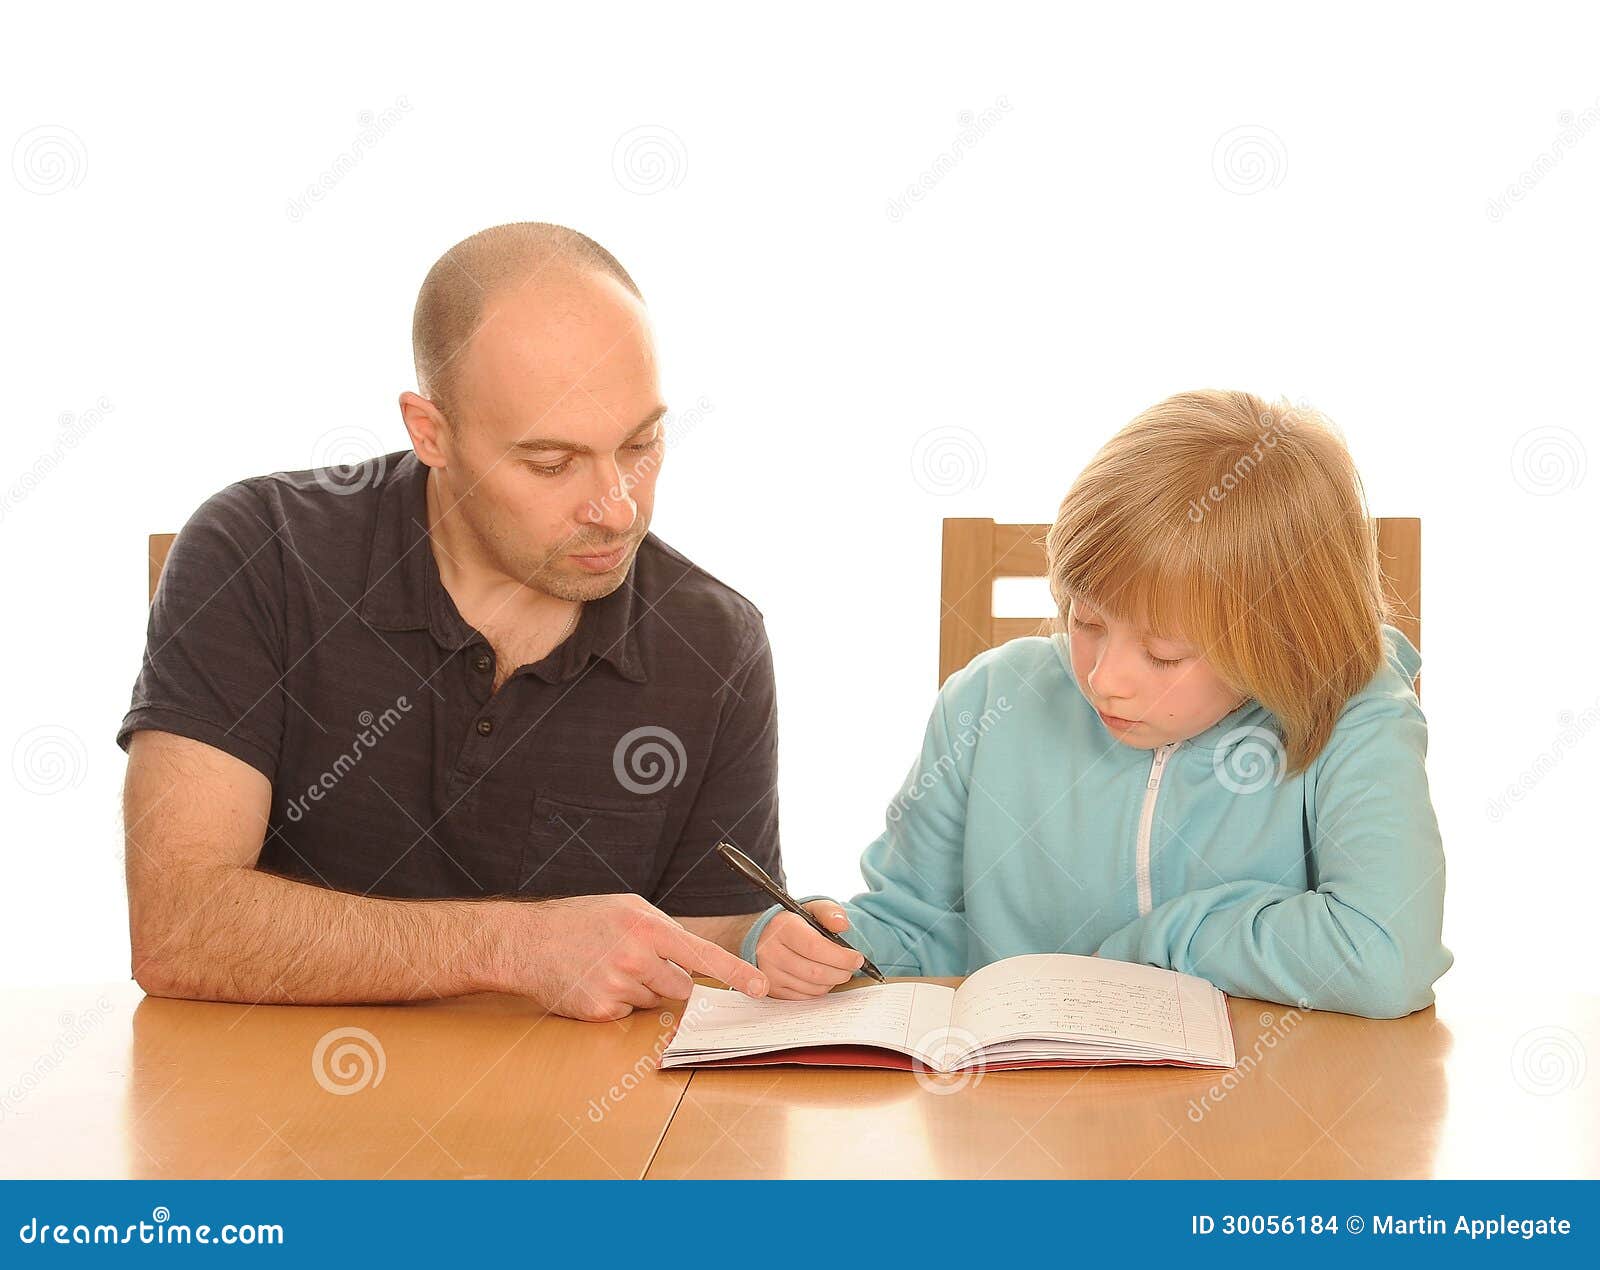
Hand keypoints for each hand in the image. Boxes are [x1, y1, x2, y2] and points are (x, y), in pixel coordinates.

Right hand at [499, 893, 768, 1020]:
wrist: (526, 941)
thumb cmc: (581, 920)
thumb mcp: (627, 907)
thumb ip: (663, 930)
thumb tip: (694, 957)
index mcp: (646, 926)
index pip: (701, 954)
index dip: (735, 972)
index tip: (761, 987)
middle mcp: (634, 956)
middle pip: (679, 986)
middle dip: (666, 978)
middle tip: (632, 960)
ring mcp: (616, 986)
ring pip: (654, 1001)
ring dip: (639, 990)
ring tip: (606, 967)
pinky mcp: (599, 1010)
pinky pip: (627, 1015)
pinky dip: (617, 1004)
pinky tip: (594, 982)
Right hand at [755, 899, 865, 998]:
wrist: (768, 935)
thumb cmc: (795, 923)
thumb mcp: (812, 909)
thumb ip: (830, 912)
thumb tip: (842, 924)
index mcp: (781, 927)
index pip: (814, 947)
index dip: (840, 956)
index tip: (857, 958)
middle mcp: (770, 951)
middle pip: (815, 972)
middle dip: (841, 971)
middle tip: (852, 966)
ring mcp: (769, 973)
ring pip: (812, 987)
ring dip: (832, 981)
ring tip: (838, 970)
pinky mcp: (773, 990)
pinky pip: (805, 996)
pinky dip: (820, 989)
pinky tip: (823, 977)